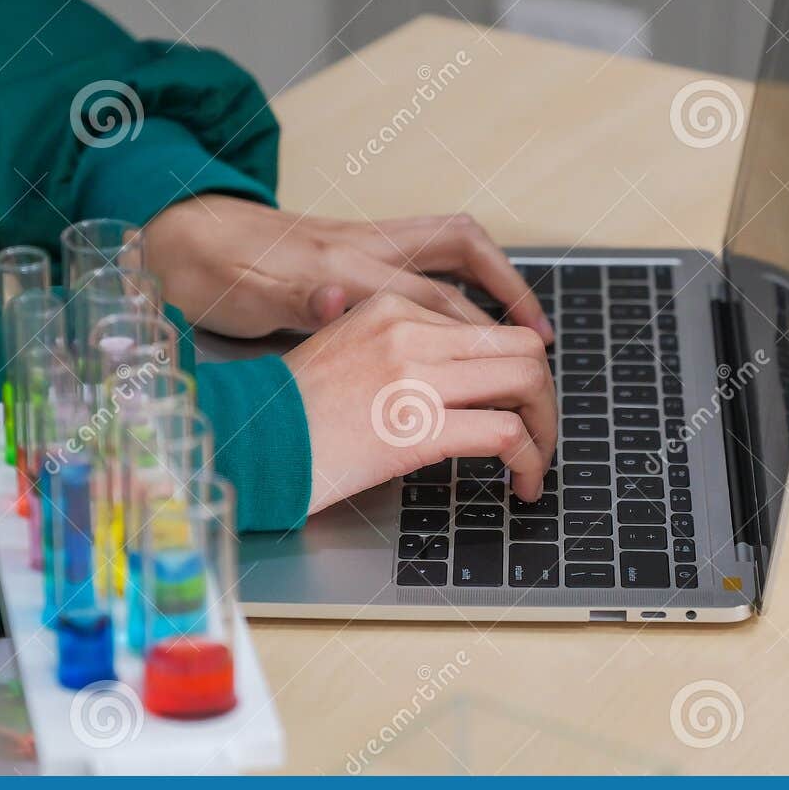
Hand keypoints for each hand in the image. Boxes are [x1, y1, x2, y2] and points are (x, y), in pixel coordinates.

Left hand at [144, 197, 552, 340]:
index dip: (481, 334)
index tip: (517, 371)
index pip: (436, 297)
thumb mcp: (246, 296)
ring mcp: (365, 239)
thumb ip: (299, 298)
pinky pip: (430, 249)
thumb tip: (338, 301)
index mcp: (346, 263)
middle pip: (462, 253)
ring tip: (527, 324)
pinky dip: (464, 275)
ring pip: (453, 242)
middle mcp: (366, 243)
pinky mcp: (358, 245)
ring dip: (497, 276)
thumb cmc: (213, 273)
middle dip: (510, 295)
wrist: (182, 232)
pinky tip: (474, 308)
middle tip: (541, 344)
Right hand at [285, 293, 555, 510]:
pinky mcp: (418, 425)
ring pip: (526, 381)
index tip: (520, 405)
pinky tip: (521, 483)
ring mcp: (415, 374)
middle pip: (519, 347)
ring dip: (544, 427)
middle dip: (543, 395)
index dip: (516, 370)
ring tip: (535, 461)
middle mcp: (409, 328)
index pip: (486, 328)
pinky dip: (528, 460)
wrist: (244, 444)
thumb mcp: (349, 353)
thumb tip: (468, 381)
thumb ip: (407, 352)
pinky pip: (505, 433)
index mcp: (393, 305)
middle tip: (540, 433)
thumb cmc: (290, 413)